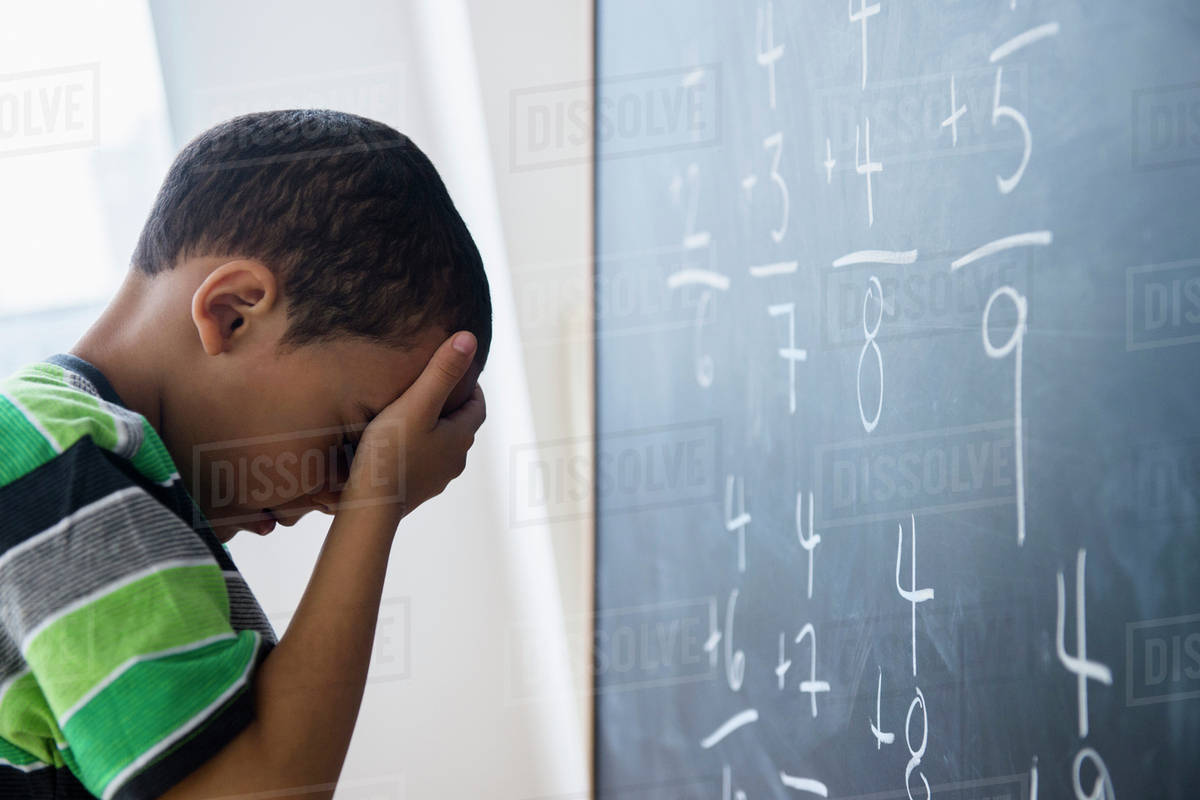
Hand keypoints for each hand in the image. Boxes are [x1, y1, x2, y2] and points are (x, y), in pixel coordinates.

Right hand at [340, 331, 485, 519]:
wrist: (370, 507)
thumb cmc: (391, 452)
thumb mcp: (416, 404)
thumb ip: (442, 372)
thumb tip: (469, 338)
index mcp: (461, 437)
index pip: (477, 405)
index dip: (469, 386)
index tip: (454, 371)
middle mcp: (455, 460)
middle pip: (460, 425)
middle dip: (450, 405)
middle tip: (430, 386)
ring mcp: (436, 479)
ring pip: (441, 445)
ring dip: (433, 428)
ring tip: (411, 411)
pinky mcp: (416, 491)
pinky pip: (423, 463)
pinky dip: (417, 448)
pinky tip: (396, 443)